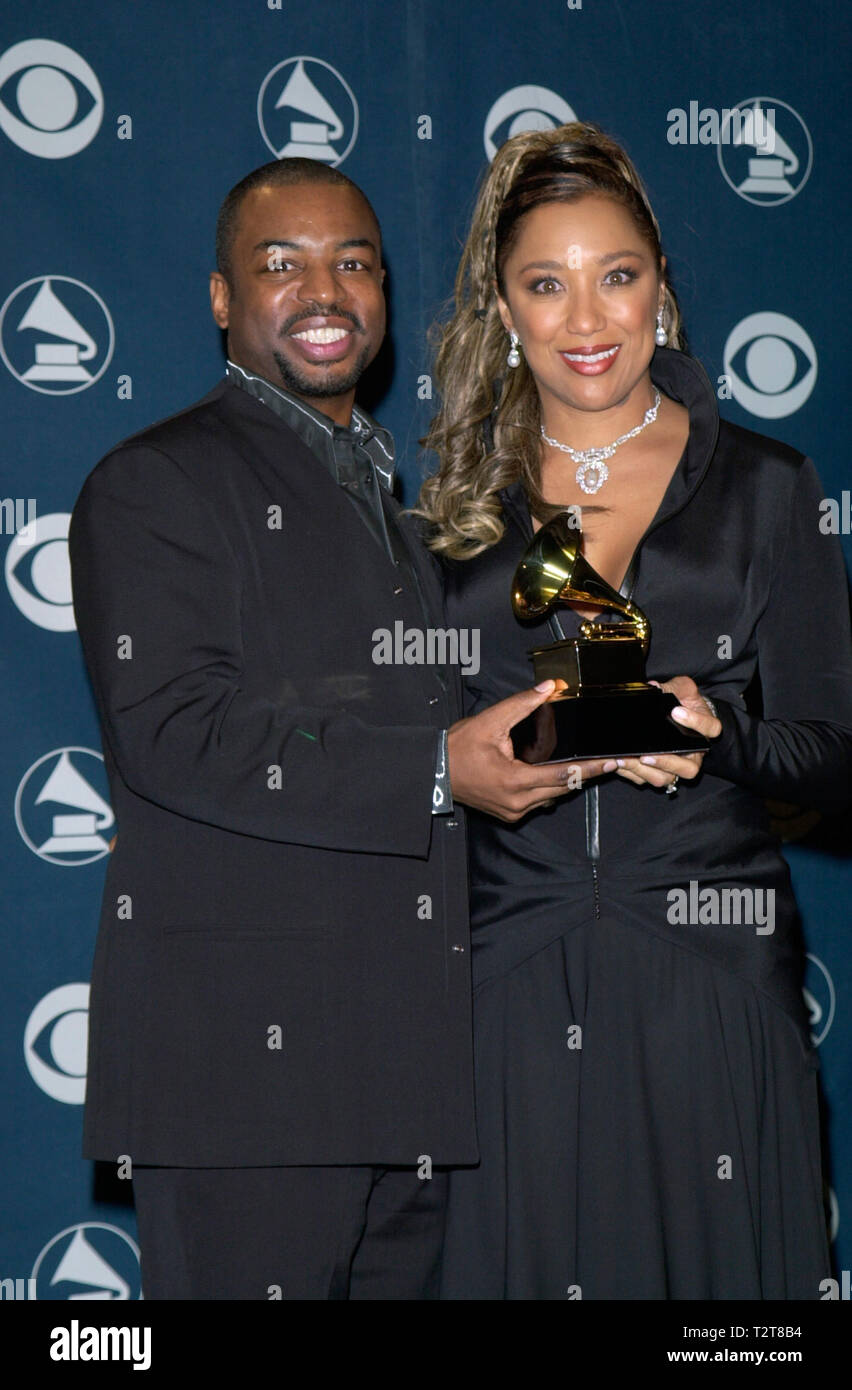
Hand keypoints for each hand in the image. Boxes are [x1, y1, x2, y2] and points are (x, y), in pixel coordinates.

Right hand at [449, 681, 610, 821]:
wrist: (435, 771)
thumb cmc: (458, 748)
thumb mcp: (490, 721)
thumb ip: (522, 704)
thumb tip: (549, 688)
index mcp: (516, 781)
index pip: (564, 775)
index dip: (591, 768)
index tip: (613, 762)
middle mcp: (518, 803)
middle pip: (564, 789)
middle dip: (586, 775)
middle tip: (608, 762)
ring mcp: (514, 812)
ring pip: (553, 797)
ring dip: (569, 782)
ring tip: (588, 766)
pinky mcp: (510, 814)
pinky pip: (539, 802)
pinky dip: (550, 788)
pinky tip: (557, 774)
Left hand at [604, 675, 721, 789]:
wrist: (678, 716)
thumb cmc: (683, 704)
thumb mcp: (683, 689)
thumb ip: (674, 686)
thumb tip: (654, 687)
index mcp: (705, 731)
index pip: (711, 729)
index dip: (696, 722)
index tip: (676, 711)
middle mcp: (694, 754)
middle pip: (689, 768)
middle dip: (665, 763)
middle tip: (645, 754)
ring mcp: (676, 767)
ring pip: (665, 779)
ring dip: (643, 772)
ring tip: (624, 759)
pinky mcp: (659, 772)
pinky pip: (646, 780)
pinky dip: (630, 774)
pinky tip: (616, 763)